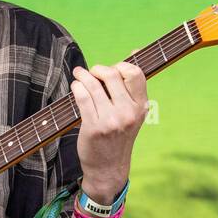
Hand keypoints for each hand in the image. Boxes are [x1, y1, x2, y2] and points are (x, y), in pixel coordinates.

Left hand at [71, 51, 147, 200]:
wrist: (108, 167)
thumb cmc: (118, 136)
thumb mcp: (132, 113)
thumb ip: (131, 87)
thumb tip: (135, 50)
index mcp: (141, 107)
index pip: (135, 73)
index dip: (120, 66)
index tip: (111, 70)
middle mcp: (128, 113)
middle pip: (112, 74)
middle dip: (98, 69)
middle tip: (91, 72)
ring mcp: (111, 120)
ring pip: (93, 84)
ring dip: (82, 75)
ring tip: (79, 75)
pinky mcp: (93, 126)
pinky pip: (82, 96)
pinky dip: (77, 86)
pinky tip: (76, 86)